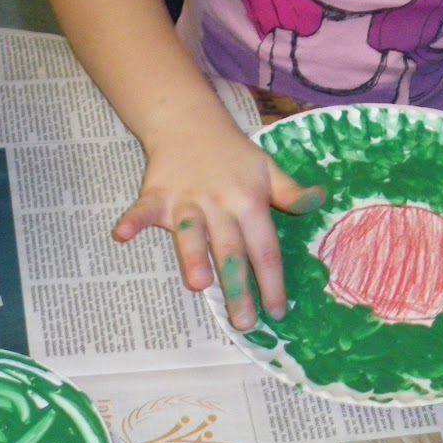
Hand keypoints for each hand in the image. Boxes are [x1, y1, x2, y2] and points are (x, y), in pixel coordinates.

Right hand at [117, 119, 322, 330]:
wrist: (189, 121)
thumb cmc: (233, 154)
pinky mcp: (157, 194)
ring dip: (192, 256)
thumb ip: (290, 192)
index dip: (272, 282)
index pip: (264, 248)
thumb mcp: (267, 169)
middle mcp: (219, 204)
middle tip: (243, 322)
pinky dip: (132, 220)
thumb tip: (320, 203)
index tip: (277, 314)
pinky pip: (143, 209)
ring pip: (191, 232)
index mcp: (249, 201)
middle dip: (237, 287)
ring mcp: (186, 199)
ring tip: (197, 285)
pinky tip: (122, 235)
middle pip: (230, 250)